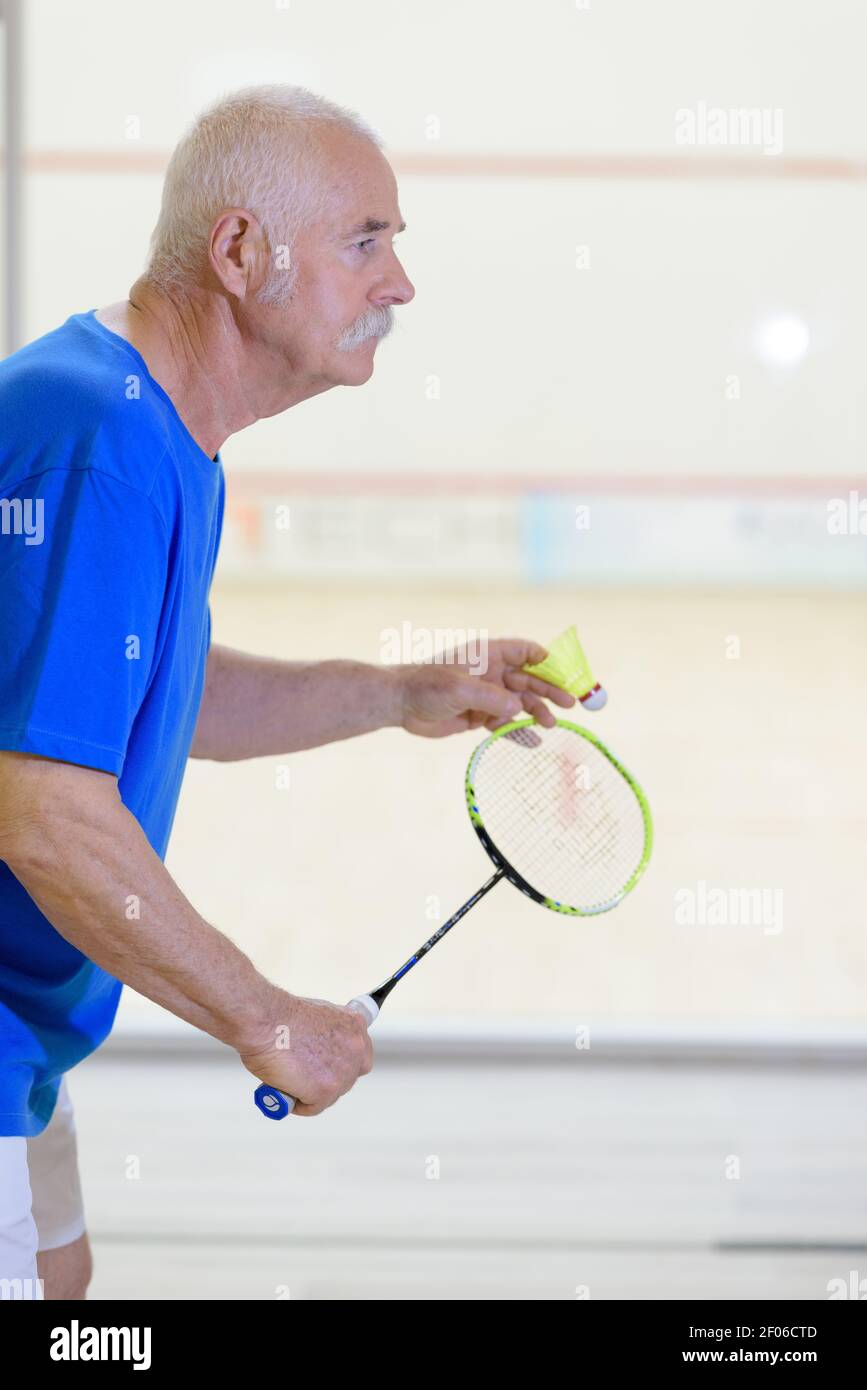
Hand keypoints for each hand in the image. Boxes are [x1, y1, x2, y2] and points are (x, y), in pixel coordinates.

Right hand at [238, 990, 372, 1117]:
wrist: (264, 1020)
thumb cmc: (279, 1015)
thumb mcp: (317, 1015)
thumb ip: (330, 1034)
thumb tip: (323, 1051)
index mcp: (355, 1025)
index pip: (361, 1056)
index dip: (342, 1064)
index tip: (327, 1068)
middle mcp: (356, 1047)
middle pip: (347, 1079)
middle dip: (325, 1081)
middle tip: (302, 1077)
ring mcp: (343, 1070)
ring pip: (329, 1096)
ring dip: (309, 1093)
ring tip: (287, 1078)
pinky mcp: (325, 1090)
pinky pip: (312, 1107)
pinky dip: (297, 1104)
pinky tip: (284, 1088)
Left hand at [398, 637, 576, 738]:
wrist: (398, 704)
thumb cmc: (426, 685)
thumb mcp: (460, 689)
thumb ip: (492, 699)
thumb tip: (519, 709)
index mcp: (487, 655)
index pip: (524, 651)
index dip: (545, 660)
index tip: (564, 673)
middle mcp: (490, 673)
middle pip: (528, 679)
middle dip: (549, 690)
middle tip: (570, 703)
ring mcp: (486, 695)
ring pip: (520, 703)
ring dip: (536, 712)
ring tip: (550, 725)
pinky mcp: (479, 716)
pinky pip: (505, 723)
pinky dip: (519, 731)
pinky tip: (533, 741)